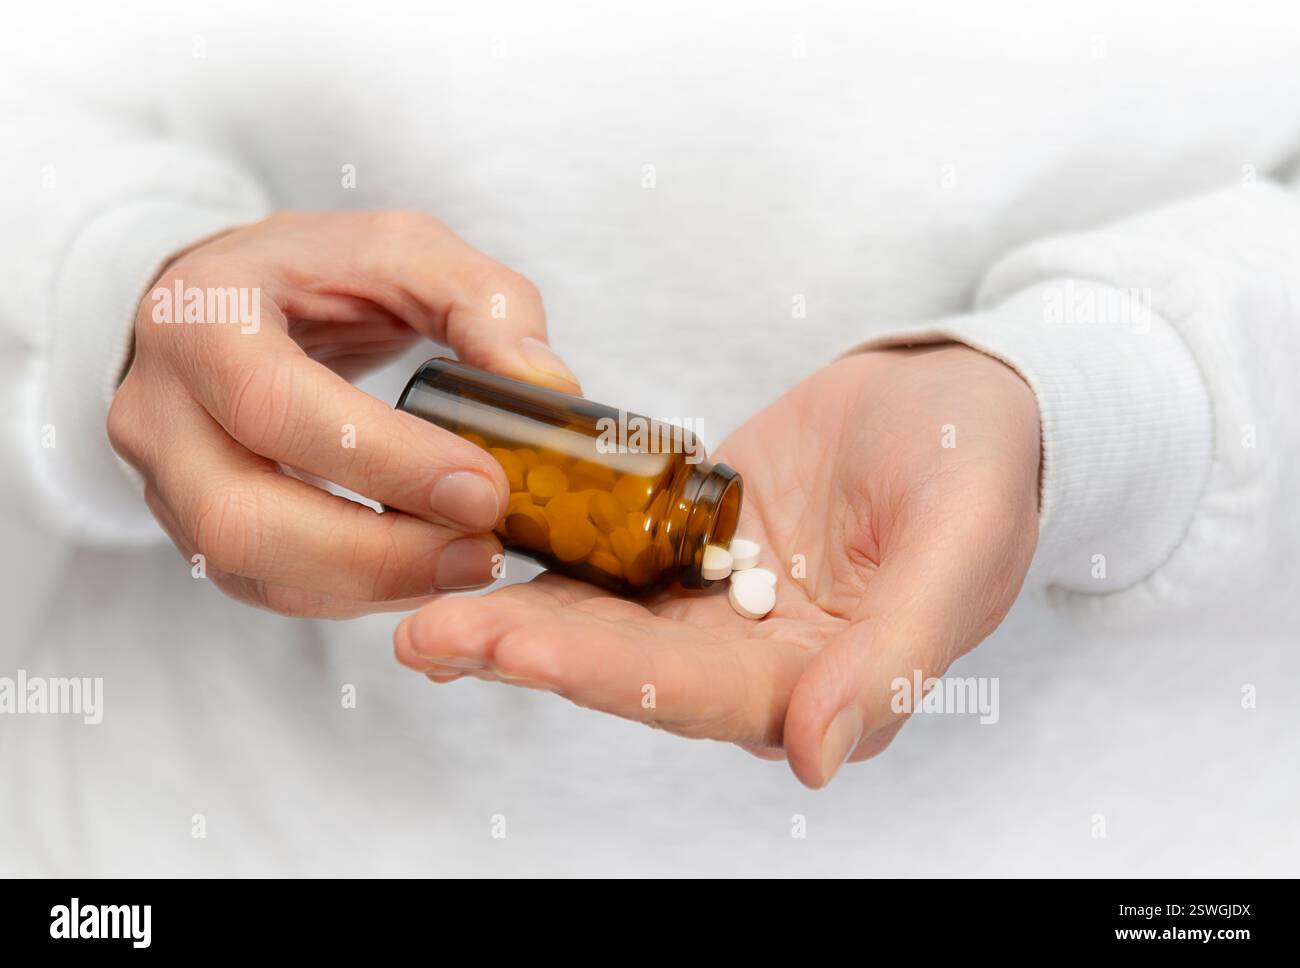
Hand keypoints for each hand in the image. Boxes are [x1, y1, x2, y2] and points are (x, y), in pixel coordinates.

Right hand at [109, 211, 580, 617]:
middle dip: (379, 553)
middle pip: (244, 516)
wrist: (224, 302)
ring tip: (468, 565)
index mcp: (203, 316)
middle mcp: (160, 406)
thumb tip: (546, 389)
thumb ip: (484, 302)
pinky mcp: (193, 530)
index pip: (273, 405)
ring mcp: (164, 479)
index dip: (384, 461)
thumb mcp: (404, 250)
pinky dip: (352, 594)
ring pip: (251, 569)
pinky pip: (266, 588)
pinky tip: (422, 570)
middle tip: (483, 550)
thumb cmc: (315, 273)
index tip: (484, 489)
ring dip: (372, 586)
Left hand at [394, 345, 1040, 785]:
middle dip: (530, 654)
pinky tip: (484, 554)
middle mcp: (760, 655)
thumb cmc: (982, 466)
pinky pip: (617, 555)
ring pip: (609, 621)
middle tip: (429, 637)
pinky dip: (554, 557)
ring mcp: (722, 600)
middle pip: (630, 668)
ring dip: (520, 617)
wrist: (965, 393)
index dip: (608, 679)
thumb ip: (893, 659)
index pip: (701, 693)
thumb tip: (814, 759)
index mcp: (824, 678)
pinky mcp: (696, 541)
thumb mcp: (960, 550)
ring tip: (425, 617)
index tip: (517, 653)